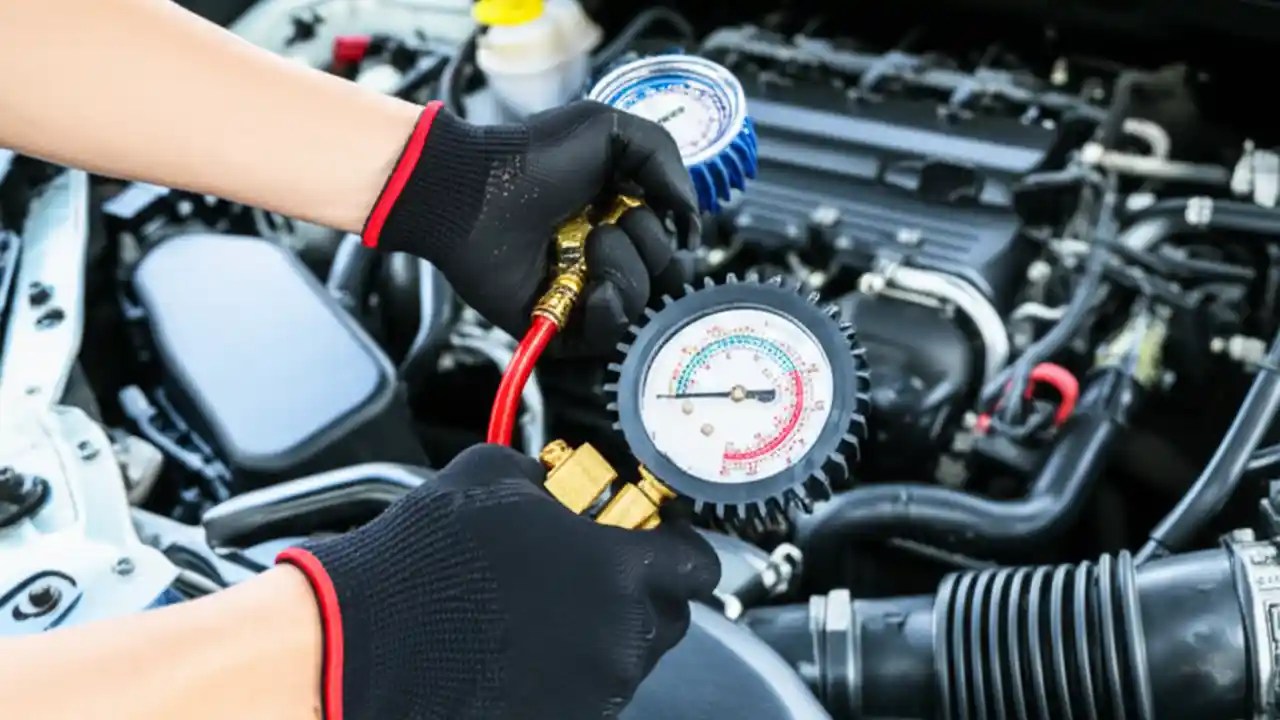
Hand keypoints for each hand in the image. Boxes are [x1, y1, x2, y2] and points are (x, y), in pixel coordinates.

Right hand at [278, 444, 719, 719]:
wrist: (365, 641)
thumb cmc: (428, 560)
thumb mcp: (492, 475)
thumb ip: (547, 477)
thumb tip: (557, 482)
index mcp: (620, 571)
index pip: (698, 562)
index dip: (679, 544)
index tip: (658, 535)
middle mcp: (618, 638)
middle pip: (668, 614)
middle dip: (641, 590)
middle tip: (595, 568)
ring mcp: (591, 690)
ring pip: (626, 656)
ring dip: (602, 629)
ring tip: (543, 606)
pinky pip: (586, 690)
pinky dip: (569, 667)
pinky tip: (522, 644)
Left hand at [361, 100, 698, 354]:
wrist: (476, 191)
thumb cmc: (532, 155)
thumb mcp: (612, 130)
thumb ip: (667, 160)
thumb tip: (691, 223)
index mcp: (622, 215)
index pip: (674, 241)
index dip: (671, 227)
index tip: (641, 204)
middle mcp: (607, 255)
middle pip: (667, 275)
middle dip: (648, 245)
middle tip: (603, 221)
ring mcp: (585, 291)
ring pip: (642, 304)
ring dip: (625, 271)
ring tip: (586, 245)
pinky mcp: (561, 324)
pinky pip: (609, 338)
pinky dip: (609, 312)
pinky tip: (592, 288)